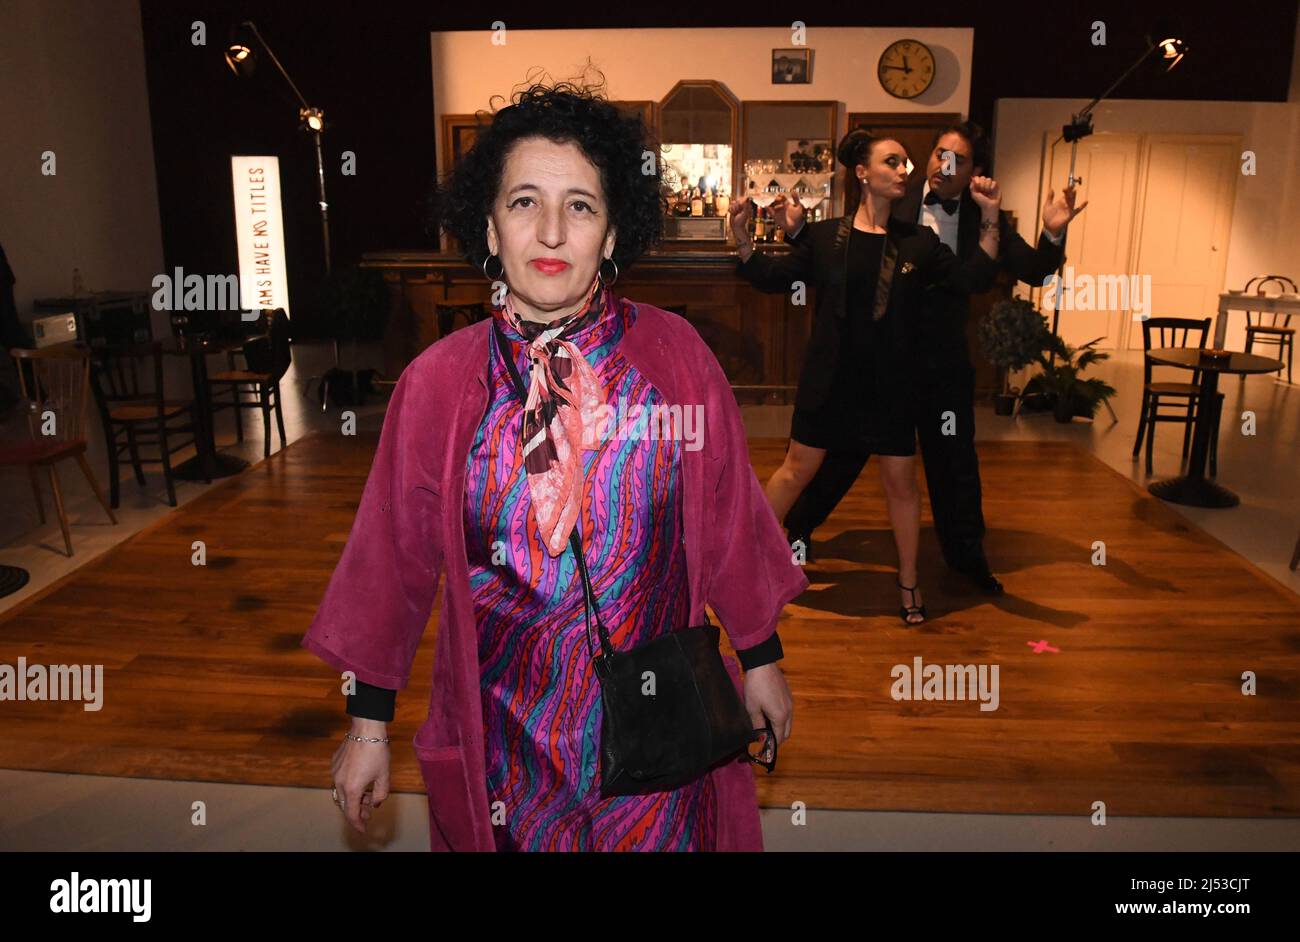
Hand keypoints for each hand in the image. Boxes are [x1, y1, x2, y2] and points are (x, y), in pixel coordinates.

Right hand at [332, 719, 389, 833]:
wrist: (366, 728)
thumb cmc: (377, 751)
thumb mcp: (384, 775)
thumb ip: (380, 793)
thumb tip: (374, 803)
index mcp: (352, 788)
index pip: (352, 814)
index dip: (358, 823)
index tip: (363, 829)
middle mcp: (339, 782)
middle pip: (345, 805)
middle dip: (356, 812)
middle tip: (368, 813)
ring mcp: (335, 772)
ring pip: (342, 792)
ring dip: (353, 798)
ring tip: (367, 796)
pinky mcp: (334, 763)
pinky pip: (340, 780)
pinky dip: (349, 786)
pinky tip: (361, 781)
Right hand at [728, 196, 753, 241]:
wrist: (736, 226)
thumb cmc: (742, 221)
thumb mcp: (745, 213)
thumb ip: (746, 206)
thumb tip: (748, 198)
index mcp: (747, 206)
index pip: (743, 199)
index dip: (740, 202)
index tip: (740, 206)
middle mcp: (742, 206)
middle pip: (737, 200)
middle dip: (736, 206)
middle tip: (737, 212)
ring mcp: (737, 207)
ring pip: (733, 203)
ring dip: (733, 209)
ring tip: (735, 214)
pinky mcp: (733, 209)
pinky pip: (730, 206)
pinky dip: (730, 210)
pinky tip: (732, 214)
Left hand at [743, 662, 792, 746]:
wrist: (762, 663)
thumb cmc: (755, 686)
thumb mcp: (752, 708)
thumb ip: (757, 725)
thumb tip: (759, 738)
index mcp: (780, 717)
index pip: (779, 739)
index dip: (771, 747)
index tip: (763, 751)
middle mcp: (789, 712)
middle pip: (786, 732)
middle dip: (776, 739)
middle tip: (763, 740)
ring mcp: (790, 703)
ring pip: (787, 722)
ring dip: (778, 728)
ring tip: (764, 727)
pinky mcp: (788, 695)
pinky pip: (787, 712)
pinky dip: (780, 718)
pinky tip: (768, 714)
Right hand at [769, 194, 804, 233]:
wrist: (796, 227)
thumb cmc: (798, 217)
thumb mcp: (798, 206)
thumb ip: (796, 199)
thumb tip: (792, 191)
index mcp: (787, 204)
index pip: (782, 197)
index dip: (780, 195)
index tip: (781, 195)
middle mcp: (781, 207)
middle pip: (776, 200)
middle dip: (777, 199)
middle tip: (778, 199)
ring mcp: (778, 212)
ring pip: (772, 205)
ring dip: (773, 204)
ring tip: (777, 205)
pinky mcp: (775, 217)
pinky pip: (770, 212)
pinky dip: (768, 209)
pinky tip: (767, 206)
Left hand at [969, 175, 1001, 215]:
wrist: (989, 206)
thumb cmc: (981, 202)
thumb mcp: (974, 195)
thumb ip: (972, 187)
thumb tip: (972, 178)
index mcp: (978, 186)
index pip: (977, 177)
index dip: (977, 180)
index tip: (977, 184)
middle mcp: (984, 184)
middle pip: (983, 177)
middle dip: (982, 184)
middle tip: (982, 191)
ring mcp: (990, 185)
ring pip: (989, 179)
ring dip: (987, 186)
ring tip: (987, 192)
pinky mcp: (996, 186)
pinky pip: (994, 182)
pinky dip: (992, 187)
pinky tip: (991, 191)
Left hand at [1042, 183, 1087, 236]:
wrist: (1049, 226)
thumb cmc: (1048, 216)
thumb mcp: (1047, 205)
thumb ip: (1050, 197)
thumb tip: (1051, 188)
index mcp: (1061, 202)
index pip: (1065, 194)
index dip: (1066, 190)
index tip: (1064, 188)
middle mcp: (1066, 204)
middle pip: (1070, 196)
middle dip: (1070, 191)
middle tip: (1071, 186)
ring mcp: (1069, 209)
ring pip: (1072, 201)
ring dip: (1073, 196)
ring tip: (1074, 191)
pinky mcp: (1070, 215)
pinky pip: (1077, 210)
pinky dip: (1082, 206)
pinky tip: (1086, 202)